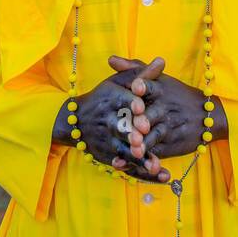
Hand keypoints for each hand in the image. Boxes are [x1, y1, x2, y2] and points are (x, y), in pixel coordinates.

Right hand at [53, 60, 169, 182]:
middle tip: (142, 139)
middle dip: (131, 134)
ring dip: (138, 158)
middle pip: (121, 128)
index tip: (140, 107)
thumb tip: (162, 61)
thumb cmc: (105, 98)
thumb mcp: (120, 83)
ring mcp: (109, 141)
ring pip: (124, 150)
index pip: (121, 101)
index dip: (131, 104)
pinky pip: (129, 165)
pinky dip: (143, 172)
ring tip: (154, 164)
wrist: (75, 122)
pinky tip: (160, 175)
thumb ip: (142, 74)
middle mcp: (108, 120)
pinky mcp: (111, 156)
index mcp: (111, 99)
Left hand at [106, 56, 227, 160]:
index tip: (136, 86)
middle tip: (132, 123)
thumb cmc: (176, 95)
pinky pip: (154, 152)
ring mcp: (166, 128)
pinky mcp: (168, 146)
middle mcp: (163, 109)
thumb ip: (134, 68)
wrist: (206, 116)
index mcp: (159, 90)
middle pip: (150, 114)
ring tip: (133, 148)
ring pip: (153, 135)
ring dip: (143, 142)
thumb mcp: (159, 79)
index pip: (151, 86)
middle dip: (141, 120)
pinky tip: (129, 162)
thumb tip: (111, 59)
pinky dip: (143, 158)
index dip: (143, 86)